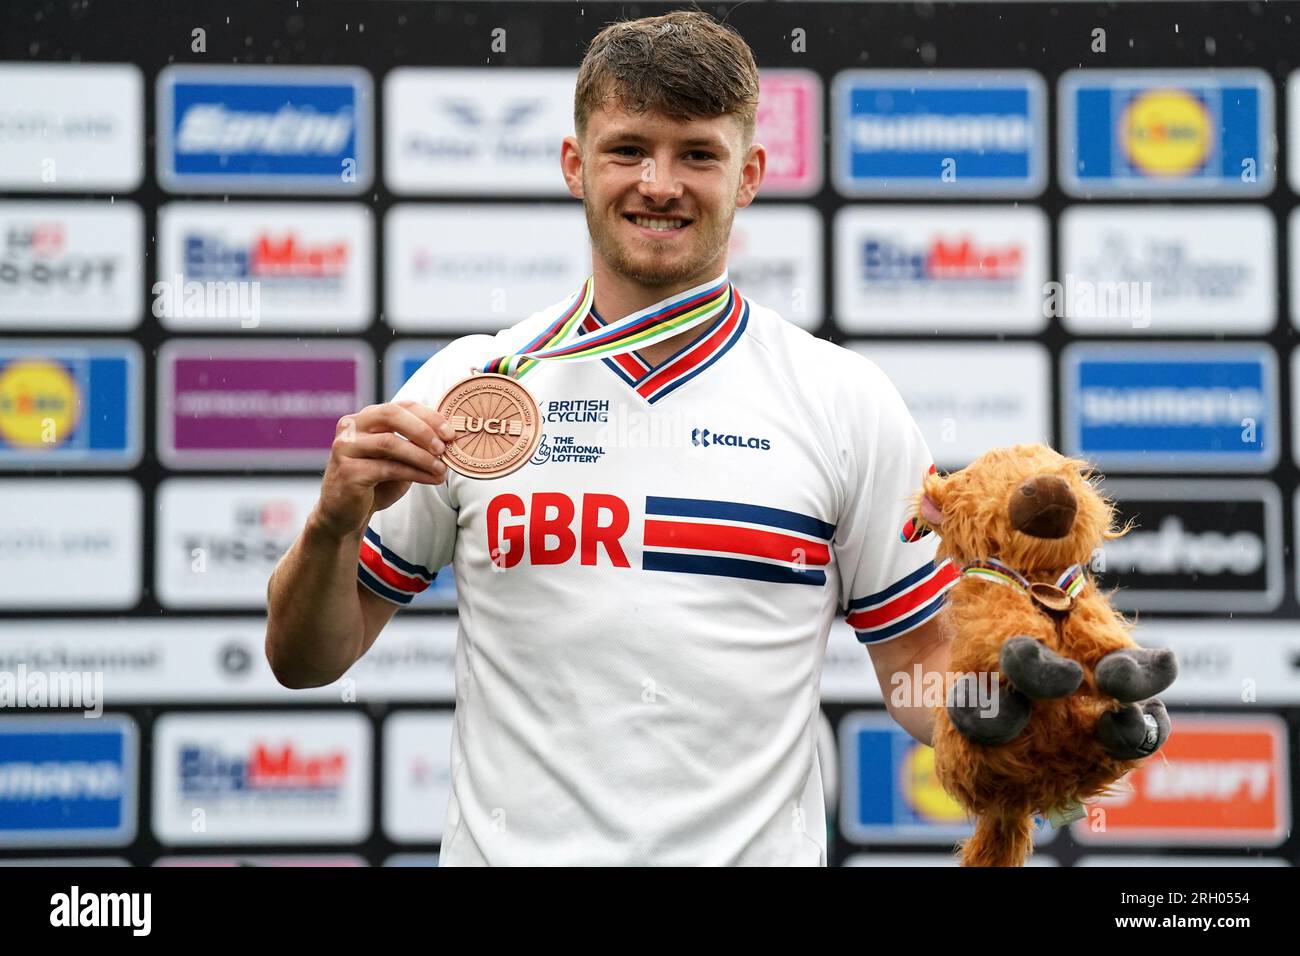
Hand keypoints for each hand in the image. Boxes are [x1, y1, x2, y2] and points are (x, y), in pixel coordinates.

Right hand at [313, 400, 456, 538]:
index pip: (401, 406)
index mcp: (366, 418)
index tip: (450, 433)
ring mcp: (346, 447)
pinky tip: (431, 479)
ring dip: (421, 456)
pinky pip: (387, 468)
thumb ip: (415, 444)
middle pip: (391, 414)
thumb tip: (449, 438)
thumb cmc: (375, 483)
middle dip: (423, 430)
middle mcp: (352, 426)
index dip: (429, 416)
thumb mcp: (398, 459)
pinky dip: (414, 473)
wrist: (345, 514)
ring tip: (441, 469)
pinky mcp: (348, 471)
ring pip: (389, 442)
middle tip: (443, 447)